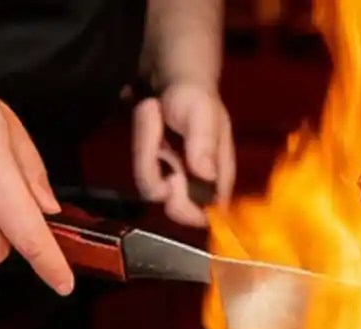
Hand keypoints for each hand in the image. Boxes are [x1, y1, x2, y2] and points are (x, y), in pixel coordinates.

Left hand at [133, 83, 234, 226]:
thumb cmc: (196, 97)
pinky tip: (149, 119)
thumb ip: (204, 143)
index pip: (208, 214)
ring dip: (146, 147)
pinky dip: (141, 144)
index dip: (188, 209)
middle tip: (157, 132)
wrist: (175, 81)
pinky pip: (143, 172)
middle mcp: (200, 186)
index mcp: (220, 177)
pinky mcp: (158, 174)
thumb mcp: (202, 113)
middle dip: (157, 169)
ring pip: (153, 186)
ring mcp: (177, 181)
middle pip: (174, 204)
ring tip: (153, 109)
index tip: (172, 181)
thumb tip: (207, 175)